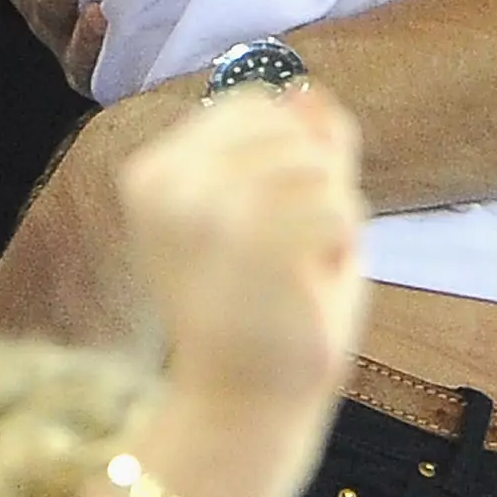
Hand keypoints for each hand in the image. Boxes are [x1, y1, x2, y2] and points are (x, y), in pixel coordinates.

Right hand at [123, 87, 365, 422]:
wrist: (240, 405)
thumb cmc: (262, 308)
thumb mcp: (275, 210)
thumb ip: (300, 147)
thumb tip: (312, 90)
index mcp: (154, 171)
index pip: (254, 104)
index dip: (293, 149)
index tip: (267, 218)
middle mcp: (169, 184)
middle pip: (291, 131)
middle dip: (316, 186)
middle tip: (286, 255)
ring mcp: (207, 213)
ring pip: (318, 168)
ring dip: (332, 218)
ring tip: (298, 269)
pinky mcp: (253, 244)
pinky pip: (336, 207)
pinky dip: (342, 243)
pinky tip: (311, 280)